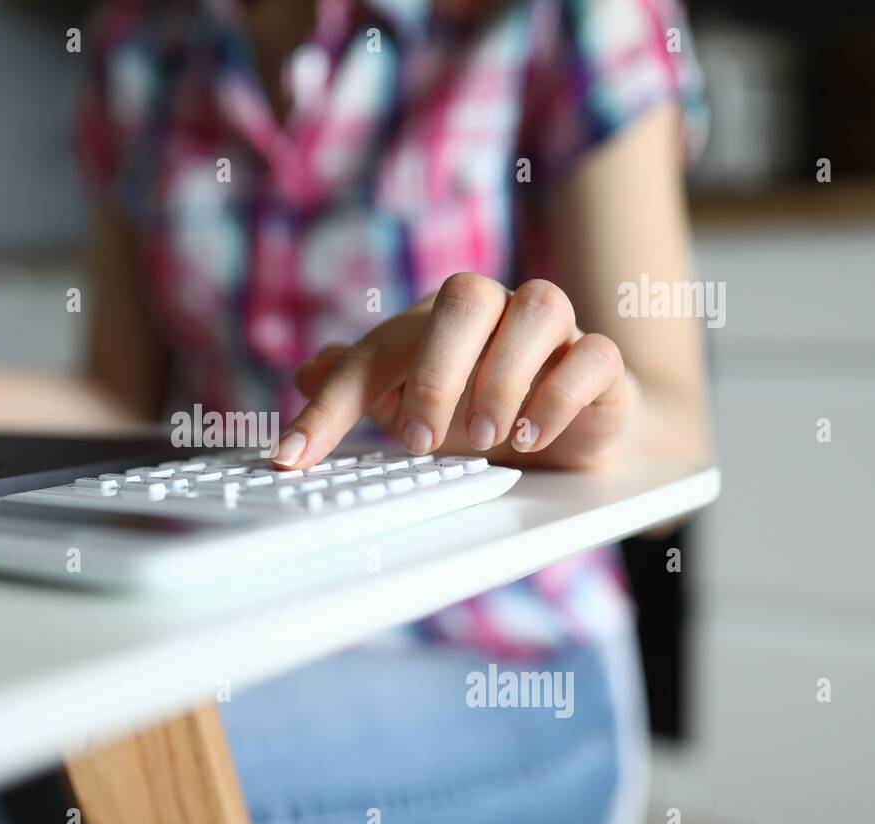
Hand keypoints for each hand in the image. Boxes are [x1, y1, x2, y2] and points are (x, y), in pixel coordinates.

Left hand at [278, 274, 634, 470]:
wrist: (573, 424)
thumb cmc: (479, 406)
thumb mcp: (410, 404)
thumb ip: (359, 388)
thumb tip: (305, 371)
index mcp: (435, 323)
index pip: (375, 350)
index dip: (331, 404)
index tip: (293, 457)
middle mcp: (495, 312)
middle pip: (467, 296)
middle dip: (437, 370)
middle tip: (420, 441)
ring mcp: (553, 331)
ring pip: (541, 306)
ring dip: (504, 376)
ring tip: (485, 438)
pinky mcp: (601, 362)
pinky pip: (595, 354)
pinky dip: (561, 395)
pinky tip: (532, 436)